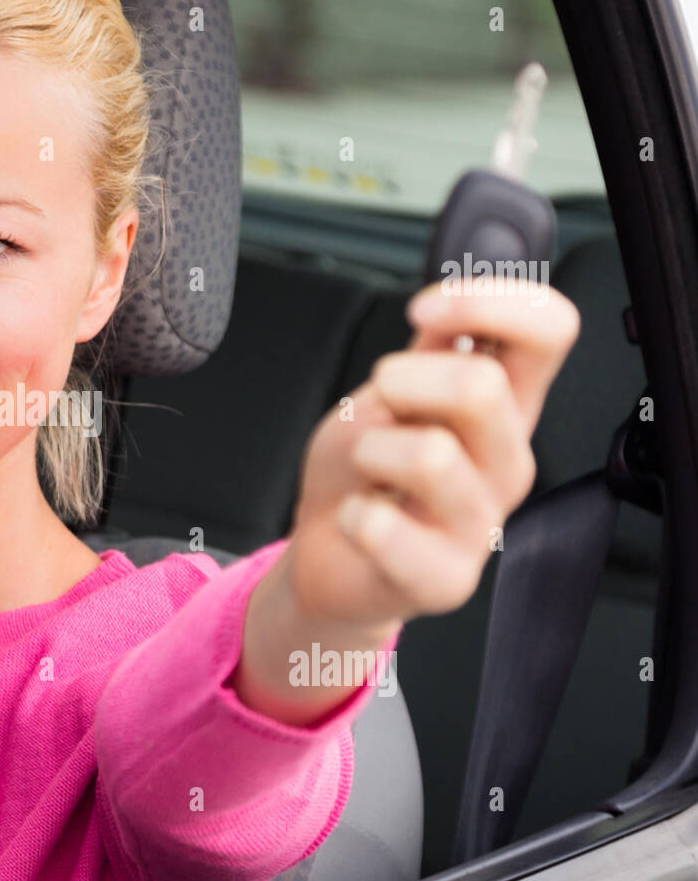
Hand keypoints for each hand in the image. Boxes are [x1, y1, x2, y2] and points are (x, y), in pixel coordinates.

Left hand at [283, 278, 580, 630]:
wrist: (330, 552)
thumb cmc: (362, 470)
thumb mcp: (385, 392)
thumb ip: (424, 352)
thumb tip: (449, 316)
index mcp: (505, 403)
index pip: (549, 330)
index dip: (487, 302)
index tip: (424, 312)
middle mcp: (506, 459)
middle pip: (482, 388)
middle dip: (402, 380)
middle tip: (380, 408)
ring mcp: (482, 521)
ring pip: (430, 456)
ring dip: (368, 449)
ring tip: (367, 470)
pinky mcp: (445, 578)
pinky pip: (385, 528)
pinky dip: (349, 512)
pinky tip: (356, 518)